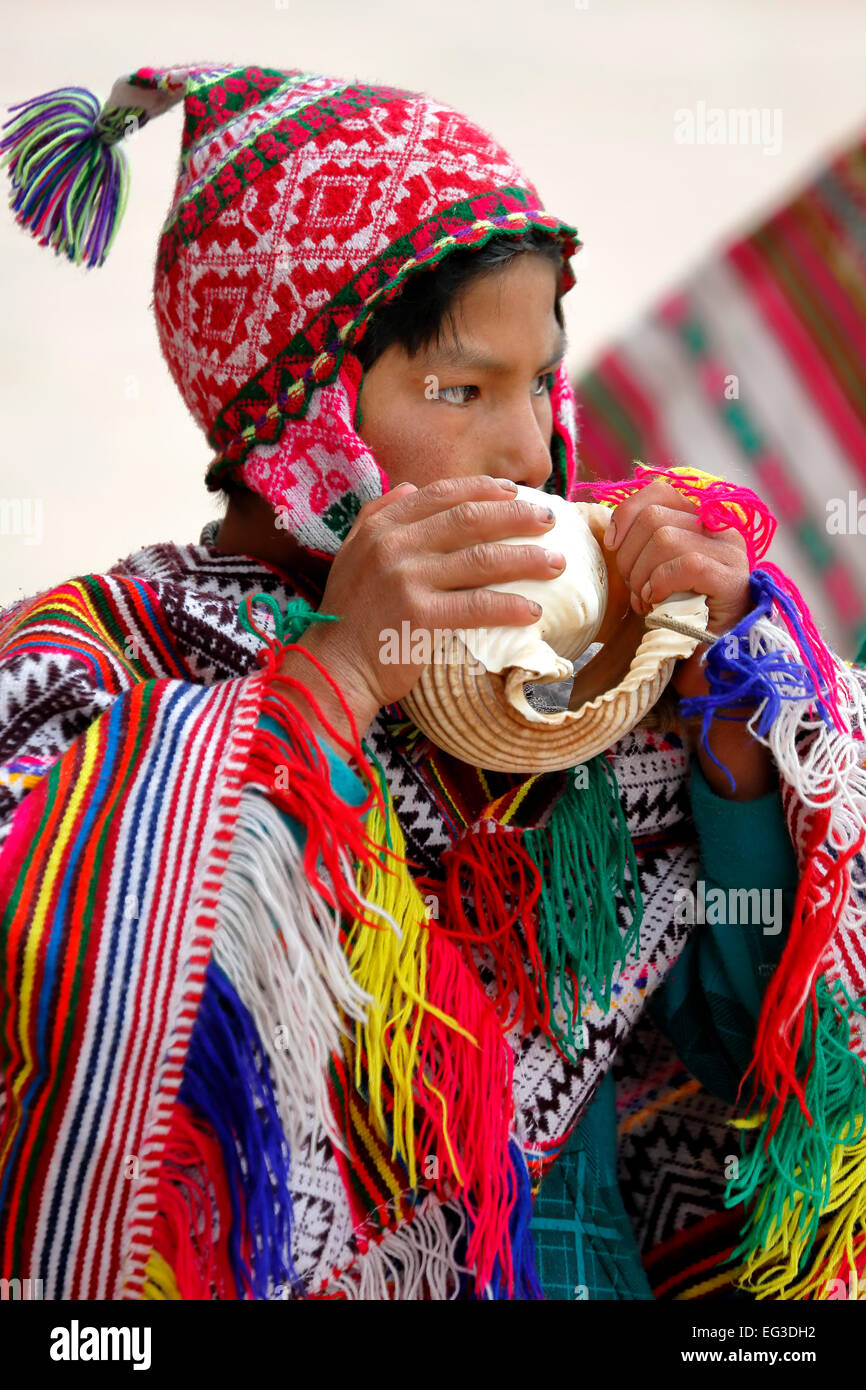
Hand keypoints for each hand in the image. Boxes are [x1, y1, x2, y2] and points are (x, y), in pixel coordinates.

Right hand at [282, 474, 565, 739]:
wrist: (334, 666)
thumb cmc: (350, 614)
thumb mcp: (353, 553)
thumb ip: (378, 514)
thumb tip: (411, 485)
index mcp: (381, 525)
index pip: (442, 494)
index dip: (484, 490)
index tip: (516, 493)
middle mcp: (393, 545)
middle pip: (469, 519)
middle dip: (516, 517)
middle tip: (550, 520)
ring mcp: (406, 579)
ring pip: (480, 560)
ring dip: (525, 559)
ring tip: (556, 563)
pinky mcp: (420, 617)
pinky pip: (476, 606)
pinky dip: (509, 607)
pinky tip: (534, 610)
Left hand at [601, 478, 752, 698]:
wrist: (711, 666)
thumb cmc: (676, 619)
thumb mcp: (654, 574)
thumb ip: (642, 545)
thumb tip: (607, 531)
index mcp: (701, 521)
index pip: (658, 491)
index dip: (627, 514)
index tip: (613, 547)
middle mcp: (720, 530)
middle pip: (654, 516)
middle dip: (630, 557)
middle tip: (636, 591)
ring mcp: (730, 554)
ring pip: (664, 538)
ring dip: (643, 575)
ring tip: (647, 602)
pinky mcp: (733, 580)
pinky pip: (685, 564)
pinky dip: (661, 584)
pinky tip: (658, 604)